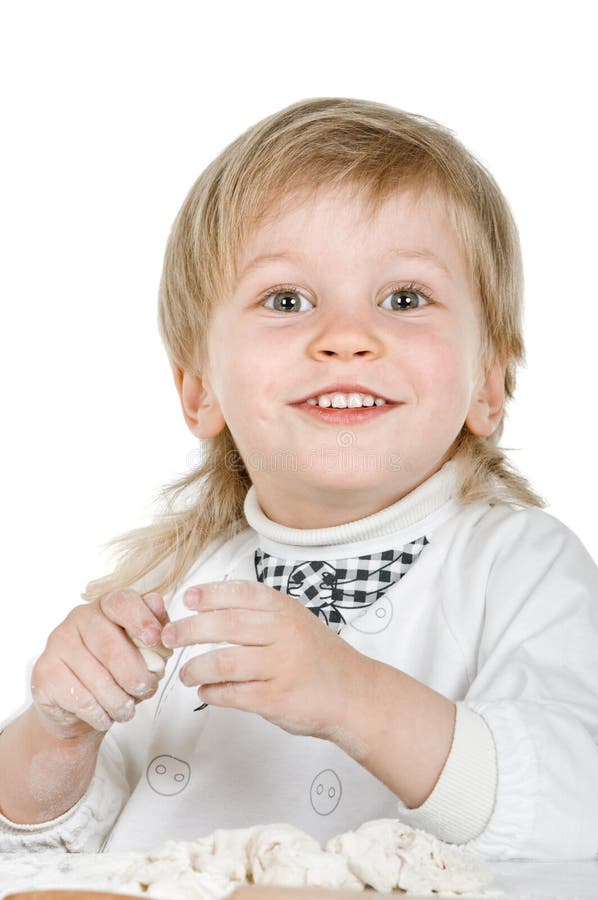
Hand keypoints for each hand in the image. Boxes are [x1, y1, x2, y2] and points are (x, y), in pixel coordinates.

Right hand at [30, 590, 172, 738]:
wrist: (78, 707)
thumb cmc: (117, 672)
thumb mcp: (144, 651)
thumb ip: (155, 631)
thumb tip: (158, 610)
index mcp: (106, 606)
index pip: (122, 602)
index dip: (141, 619)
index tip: (155, 639)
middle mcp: (79, 618)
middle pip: (111, 646)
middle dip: (135, 676)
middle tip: (146, 690)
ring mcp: (58, 643)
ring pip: (98, 679)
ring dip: (120, 702)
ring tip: (126, 710)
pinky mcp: (45, 672)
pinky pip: (81, 699)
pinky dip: (100, 714)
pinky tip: (105, 716)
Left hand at [161, 579, 372, 741]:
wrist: (354, 694)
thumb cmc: (319, 657)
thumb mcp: (296, 622)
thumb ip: (261, 614)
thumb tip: (209, 608)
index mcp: (285, 611)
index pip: (240, 594)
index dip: (209, 595)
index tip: (186, 599)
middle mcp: (283, 634)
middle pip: (225, 625)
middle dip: (189, 630)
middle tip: (169, 636)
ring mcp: (280, 667)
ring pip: (223, 662)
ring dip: (196, 668)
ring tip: (186, 673)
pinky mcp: (276, 699)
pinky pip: (232, 694)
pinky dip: (212, 693)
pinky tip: (206, 692)